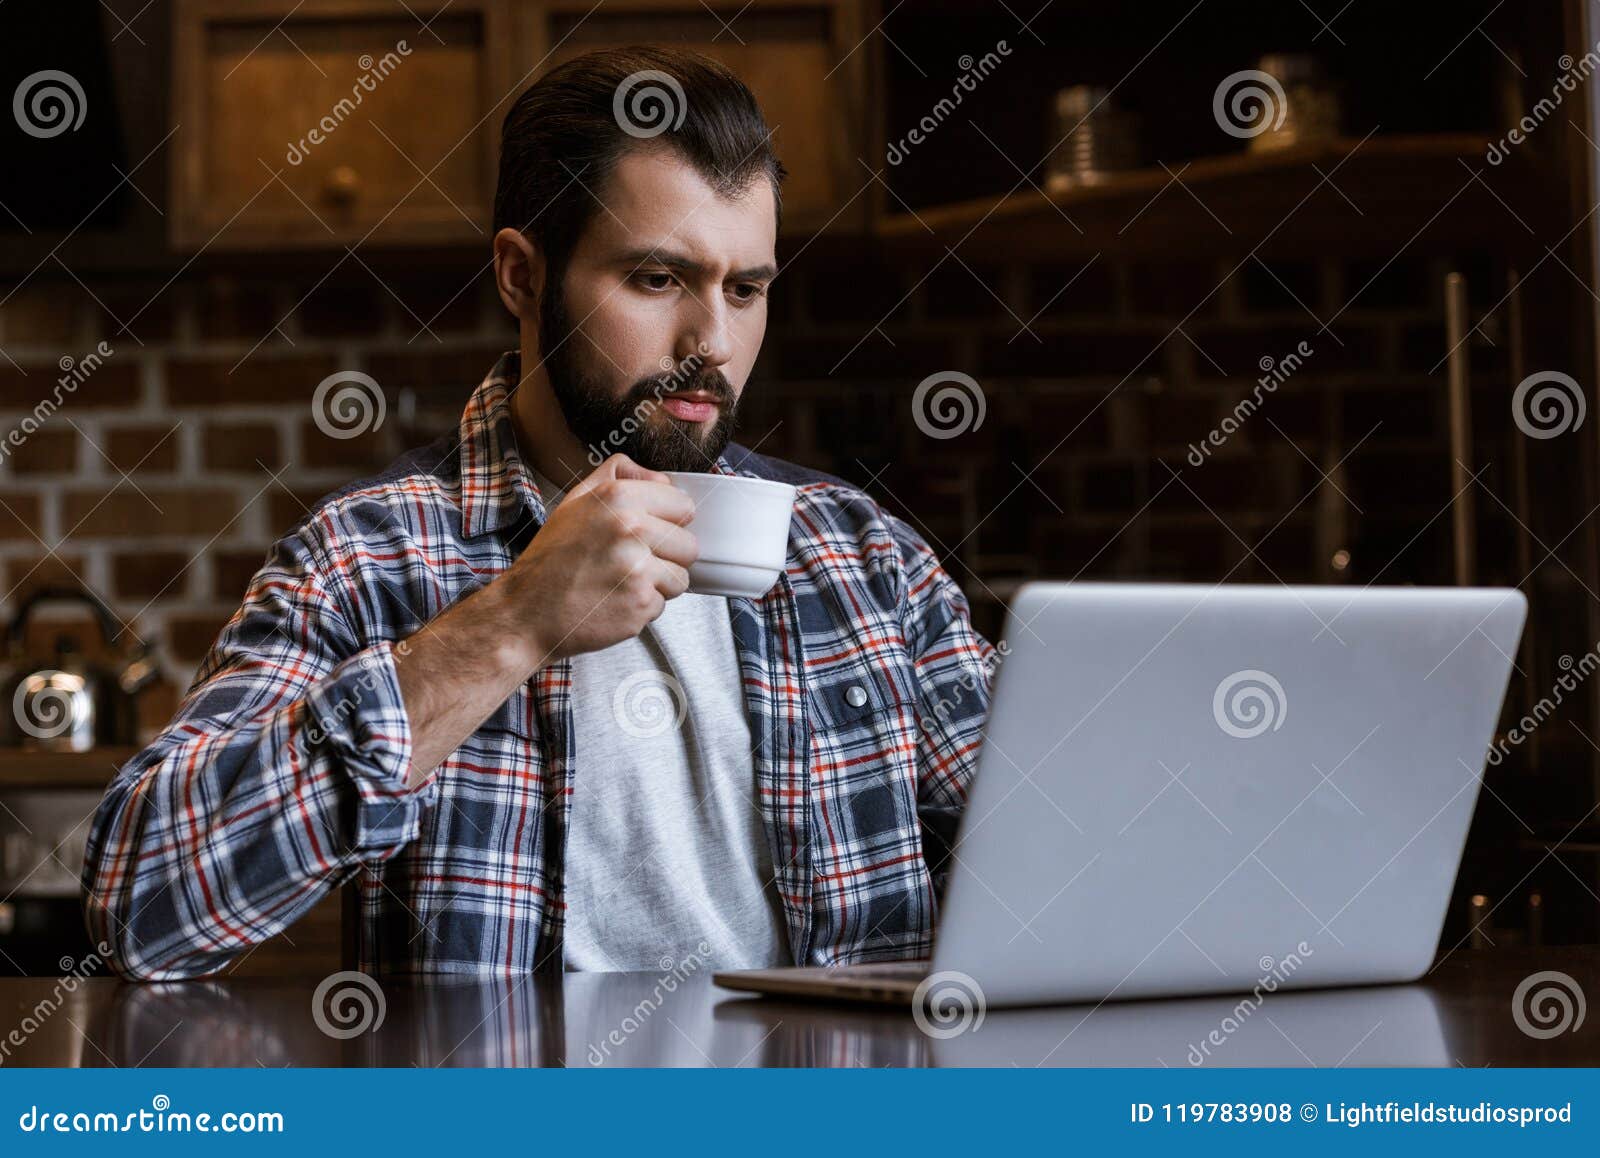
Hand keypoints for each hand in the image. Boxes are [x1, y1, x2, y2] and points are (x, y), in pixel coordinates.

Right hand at [496, 453, 698, 665]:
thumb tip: (661, 478)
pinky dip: (643, 607)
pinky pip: (664, 604)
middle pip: (689, 545)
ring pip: (681, 578)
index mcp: (618, 497)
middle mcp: (631, 529)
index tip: (646, 534)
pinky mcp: (641, 603)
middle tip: (629, 563)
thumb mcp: (576, 501)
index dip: (668, 522)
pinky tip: (614, 601)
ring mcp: (638, 568)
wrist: (527, 612)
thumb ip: (619, 476)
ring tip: (620, 582)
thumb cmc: (551, 561)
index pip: (684, 506)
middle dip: (666, 557)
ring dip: (656, 585)